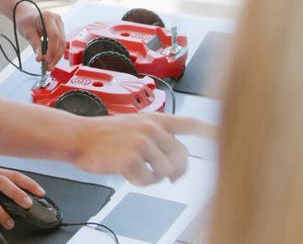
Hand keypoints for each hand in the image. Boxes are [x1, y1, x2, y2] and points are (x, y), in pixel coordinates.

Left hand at [14, 4, 65, 69]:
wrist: (24, 14)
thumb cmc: (25, 20)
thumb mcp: (28, 33)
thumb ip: (35, 46)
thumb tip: (40, 59)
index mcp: (48, 17)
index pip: (54, 36)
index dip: (51, 50)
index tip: (46, 60)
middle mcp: (57, 19)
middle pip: (61, 41)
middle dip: (55, 56)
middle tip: (48, 67)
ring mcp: (60, 24)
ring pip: (63, 43)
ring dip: (56, 56)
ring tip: (49, 66)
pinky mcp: (60, 29)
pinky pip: (60, 42)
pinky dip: (56, 52)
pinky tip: (51, 60)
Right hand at [72, 113, 217, 185]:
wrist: (78, 137)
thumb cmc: (103, 134)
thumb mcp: (132, 125)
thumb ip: (156, 136)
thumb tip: (174, 161)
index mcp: (153, 119)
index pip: (188, 123)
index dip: (209, 130)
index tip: (224, 136)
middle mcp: (151, 129)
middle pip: (181, 156)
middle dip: (175, 171)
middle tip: (166, 177)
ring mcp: (141, 143)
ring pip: (165, 171)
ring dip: (153, 177)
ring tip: (138, 170)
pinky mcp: (131, 159)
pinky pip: (147, 181)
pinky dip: (138, 182)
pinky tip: (127, 172)